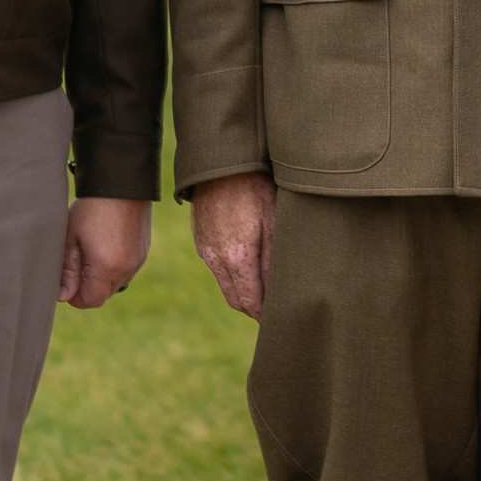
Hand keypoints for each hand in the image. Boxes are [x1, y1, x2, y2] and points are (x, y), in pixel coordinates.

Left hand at [61, 196, 151, 307]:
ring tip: (91, 248)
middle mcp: (126, 268)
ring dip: (102, 276)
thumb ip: (67, 271)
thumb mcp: (71, 237)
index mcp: (106, 267)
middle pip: (103, 295)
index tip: (66, 278)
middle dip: (88, 286)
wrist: (122, 182)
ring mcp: (138, 260)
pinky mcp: (143, 251)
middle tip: (76, 260)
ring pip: (116, 283)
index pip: (90, 301)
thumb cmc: (91, 208)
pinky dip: (114, 265)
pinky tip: (106, 243)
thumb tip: (64, 296)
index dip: (74, 296)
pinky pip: (126, 270)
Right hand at [192, 173, 276, 320]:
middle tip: (275, 309)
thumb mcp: (275, 220)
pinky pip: (216, 268)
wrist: (221, 162)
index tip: (280, 318)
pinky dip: (232, 274)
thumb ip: (275, 259)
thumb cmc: (256, 186)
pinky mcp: (200, 240)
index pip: (251, 302)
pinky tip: (249, 264)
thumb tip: (280, 290)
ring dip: (243, 290)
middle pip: (235, 300)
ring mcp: (204, 250)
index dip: (265, 314)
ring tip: (266, 287)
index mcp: (237, 257)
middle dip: (254, 308)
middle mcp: (215, 259)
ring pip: (225, 284)